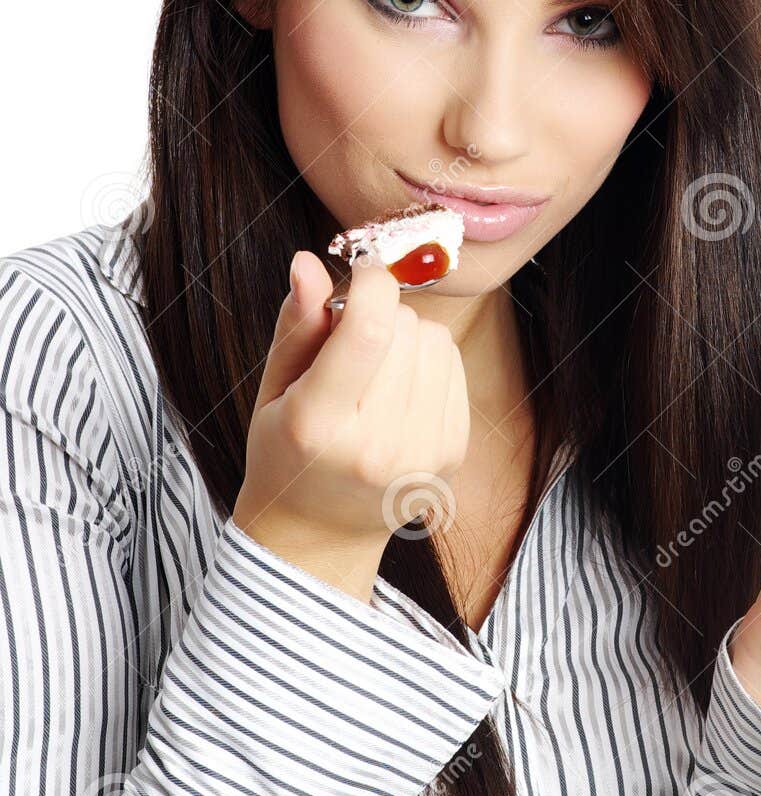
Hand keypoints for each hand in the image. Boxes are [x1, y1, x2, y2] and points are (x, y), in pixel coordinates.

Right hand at [231, 248, 469, 601]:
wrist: (321, 533)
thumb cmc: (287, 453)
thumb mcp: (273, 391)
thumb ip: (296, 325)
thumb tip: (309, 262)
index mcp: (318, 426)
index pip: (368, 331)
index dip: (371, 283)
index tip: (361, 271)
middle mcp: (376, 446)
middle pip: (403, 329)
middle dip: (379, 314)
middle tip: (351, 343)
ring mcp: (421, 454)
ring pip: (435, 341)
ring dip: (407, 336)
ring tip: (375, 368)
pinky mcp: (451, 454)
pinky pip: (453, 366)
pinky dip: (428, 362)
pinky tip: (399, 388)